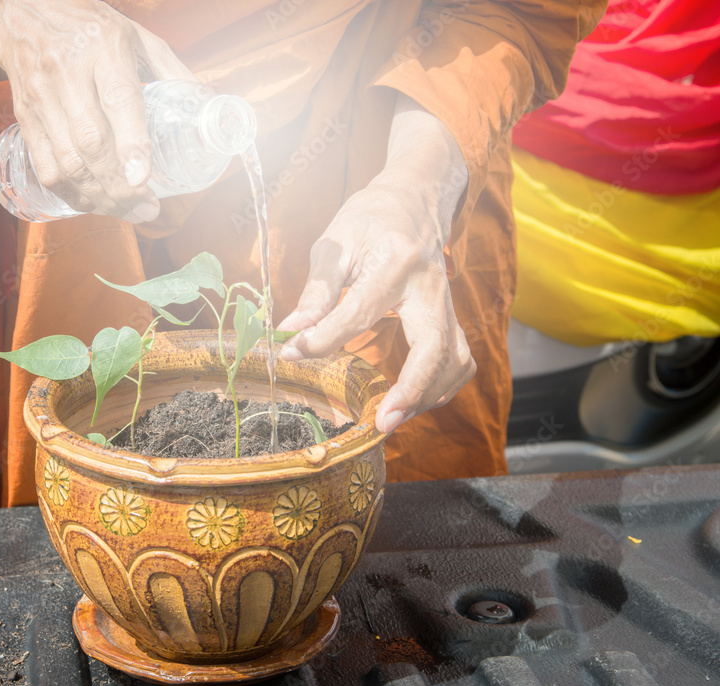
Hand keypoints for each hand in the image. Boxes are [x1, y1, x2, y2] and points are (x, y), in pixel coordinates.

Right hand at [0, 0, 195, 220]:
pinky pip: (46, 167)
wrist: (25, 12)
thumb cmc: (90, 27)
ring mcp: (41, 96)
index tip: (142, 179)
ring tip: (127, 211)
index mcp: (104, 47)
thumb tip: (207, 109)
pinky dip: (72, 194)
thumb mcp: (136, 36)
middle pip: (91, 141)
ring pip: (68, 161)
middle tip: (146, 208)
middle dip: (119, 185)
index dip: (131, 144)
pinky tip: (95, 203)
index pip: (118, 99)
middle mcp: (68, 71)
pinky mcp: (24, 117)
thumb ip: (172, 71)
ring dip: (99, 197)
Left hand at [277, 96, 473, 435]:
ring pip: (454, 359)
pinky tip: (413, 400)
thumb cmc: (371, 218)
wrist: (415, 197)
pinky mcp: (452, 316)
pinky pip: (459, 360)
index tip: (295, 354)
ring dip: (428, 396)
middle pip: (434, 345)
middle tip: (384, 422)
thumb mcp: (335, 241)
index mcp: (395, 261)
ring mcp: (447, 303)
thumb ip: (317, 290)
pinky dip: (441, 387)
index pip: (360, 310)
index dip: (325, 338)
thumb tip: (291, 332)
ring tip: (393, 418)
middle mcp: (429, 285)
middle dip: (411, 389)